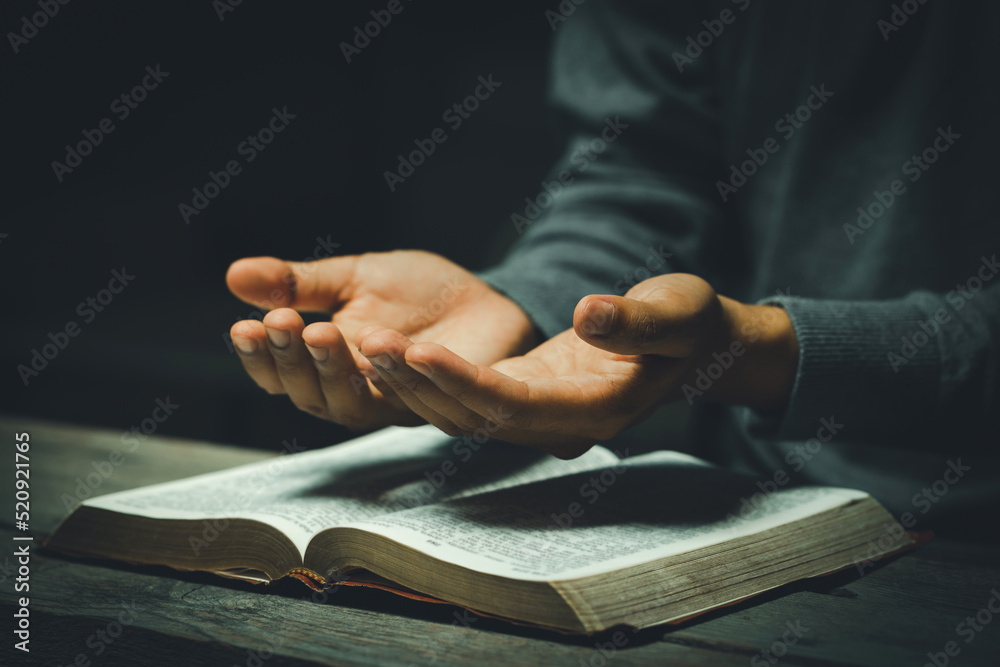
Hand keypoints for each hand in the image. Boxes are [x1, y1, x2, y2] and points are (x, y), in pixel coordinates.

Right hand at [226, 251, 535, 429]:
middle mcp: (363, 395)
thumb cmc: (419, 296)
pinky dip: (409, 372)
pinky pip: (426, 395)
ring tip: (325, 330)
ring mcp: (406, 402)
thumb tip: (235, 278)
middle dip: (294, 361)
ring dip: (338, 369)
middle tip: (283, 323)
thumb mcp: (353, 278)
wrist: (487, 298)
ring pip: (361, 404)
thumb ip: (300, 284)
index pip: (284, 377)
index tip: (244, 327)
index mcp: (332, 368)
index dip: (262, 358)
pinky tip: (391, 343)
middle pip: (316, 397)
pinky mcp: (451, 398)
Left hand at [356, 274, 797, 457]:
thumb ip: (638, 321)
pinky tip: (394, 351)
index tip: (417, 349)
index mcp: (595, 411)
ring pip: (462, 413)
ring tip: (366, 345)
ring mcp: (540, 415)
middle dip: (421, 384)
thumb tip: (590, 315)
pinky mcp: (527, 395)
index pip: (515, 405)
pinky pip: (468, 397)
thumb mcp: (679, 312)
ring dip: (414, 384)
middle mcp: (559, 425)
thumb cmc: (692, 327)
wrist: (695, 345)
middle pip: (475, 417)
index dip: (464, 381)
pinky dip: (431, 378)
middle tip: (368, 345)